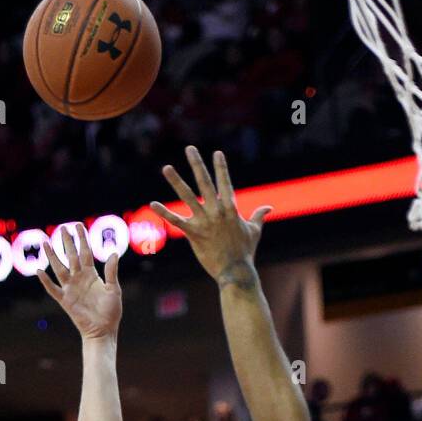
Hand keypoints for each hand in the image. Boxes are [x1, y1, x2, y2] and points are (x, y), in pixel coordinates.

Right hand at [37, 222, 121, 340]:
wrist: (103, 330)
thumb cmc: (111, 312)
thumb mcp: (114, 290)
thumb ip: (111, 272)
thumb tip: (114, 253)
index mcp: (91, 275)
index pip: (85, 253)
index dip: (82, 239)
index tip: (78, 225)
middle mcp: (79, 279)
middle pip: (71, 256)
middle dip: (67, 242)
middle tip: (62, 228)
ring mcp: (71, 289)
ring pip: (59, 268)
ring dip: (53, 256)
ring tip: (45, 243)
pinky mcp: (65, 300)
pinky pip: (53, 289)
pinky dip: (45, 281)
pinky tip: (39, 271)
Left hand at [150, 147, 271, 283]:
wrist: (235, 272)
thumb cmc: (245, 253)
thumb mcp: (254, 232)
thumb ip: (259, 217)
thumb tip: (268, 208)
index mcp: (231, 209)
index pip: (225, 183)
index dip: (221, 168)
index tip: (217, 153)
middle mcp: (217, 212)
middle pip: (205, 183)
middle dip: (197, 164)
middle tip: (190, 149)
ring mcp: (204, 222)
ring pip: (188, 197)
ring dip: (176, 181)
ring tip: (166, 167)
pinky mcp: (194, 234)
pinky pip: (176, 221)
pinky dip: (164, 212)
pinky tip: (153, 204)